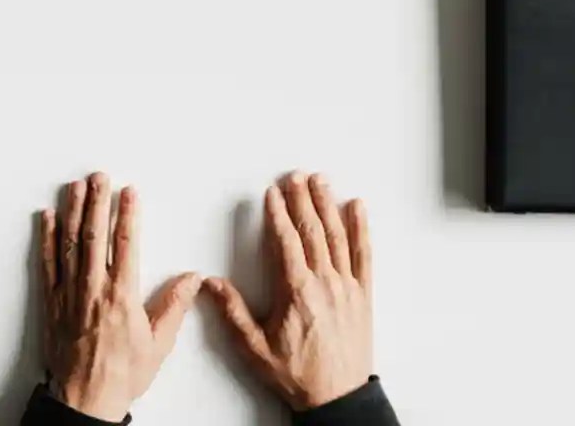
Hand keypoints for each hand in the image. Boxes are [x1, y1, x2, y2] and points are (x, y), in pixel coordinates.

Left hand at [40, 172, 202, 421]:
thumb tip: (193, 279)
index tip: (129, 192)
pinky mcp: (52, 302)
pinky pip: (48, 263)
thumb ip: (174, 306)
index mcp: (121, 296)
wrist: (84, 400)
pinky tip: (47, 218)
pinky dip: (47, 238)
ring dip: (72, 211)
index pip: (126, 244)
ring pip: (69, 243)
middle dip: (97, 201)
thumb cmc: (121, 374)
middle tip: (99, 176)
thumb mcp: (159, 343)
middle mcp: (93, 289)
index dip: (127, 214)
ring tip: (76, 186)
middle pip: (94, 235)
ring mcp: (69, 294)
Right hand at [205, 172, 372, 410]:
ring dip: (328, 205)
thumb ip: (233, 313)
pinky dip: (361, 228)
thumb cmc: (298, 375)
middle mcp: (325, 283)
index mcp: (297, 292)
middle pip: (312, 231)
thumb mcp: (256, 349)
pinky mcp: (363, 294)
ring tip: (320, 181)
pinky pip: (364, 254)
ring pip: (337, 236)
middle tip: (295, 176)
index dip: (277, 214)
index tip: (272, 193)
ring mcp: (348, 286)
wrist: (338, 398)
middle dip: (302, 200)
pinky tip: (357, 208)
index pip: (286, 242)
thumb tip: (211, 285)